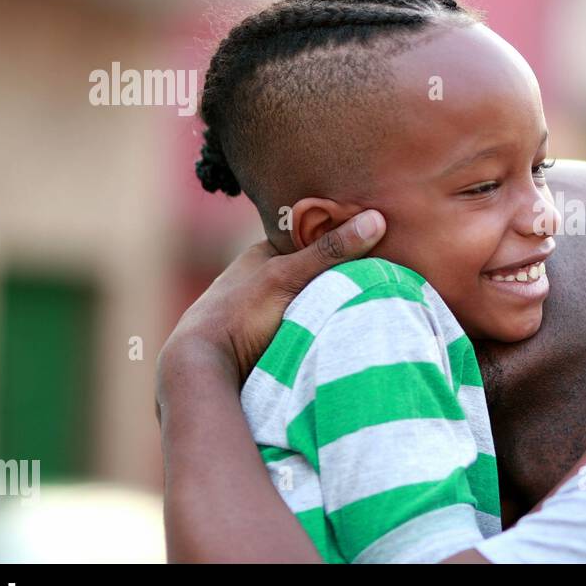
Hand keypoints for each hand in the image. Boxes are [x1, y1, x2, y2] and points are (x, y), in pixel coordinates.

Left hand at [157, 209, 386, 397]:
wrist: (203, 366)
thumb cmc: (239, 312)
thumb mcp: (287, 275)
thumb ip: (330, 251)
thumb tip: (376, 219)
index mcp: (262, 256)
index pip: (312, 241)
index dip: (341, 241)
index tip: (376, 244)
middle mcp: (263, 280)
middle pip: (314, 273)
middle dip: (341, 276)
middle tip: (382, 275)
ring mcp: (265, 312)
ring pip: (312, 302)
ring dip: (334, 306)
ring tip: (373, 302)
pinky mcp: (270, 341)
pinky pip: (308, 328)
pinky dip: (324, 328)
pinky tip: (347, 330)